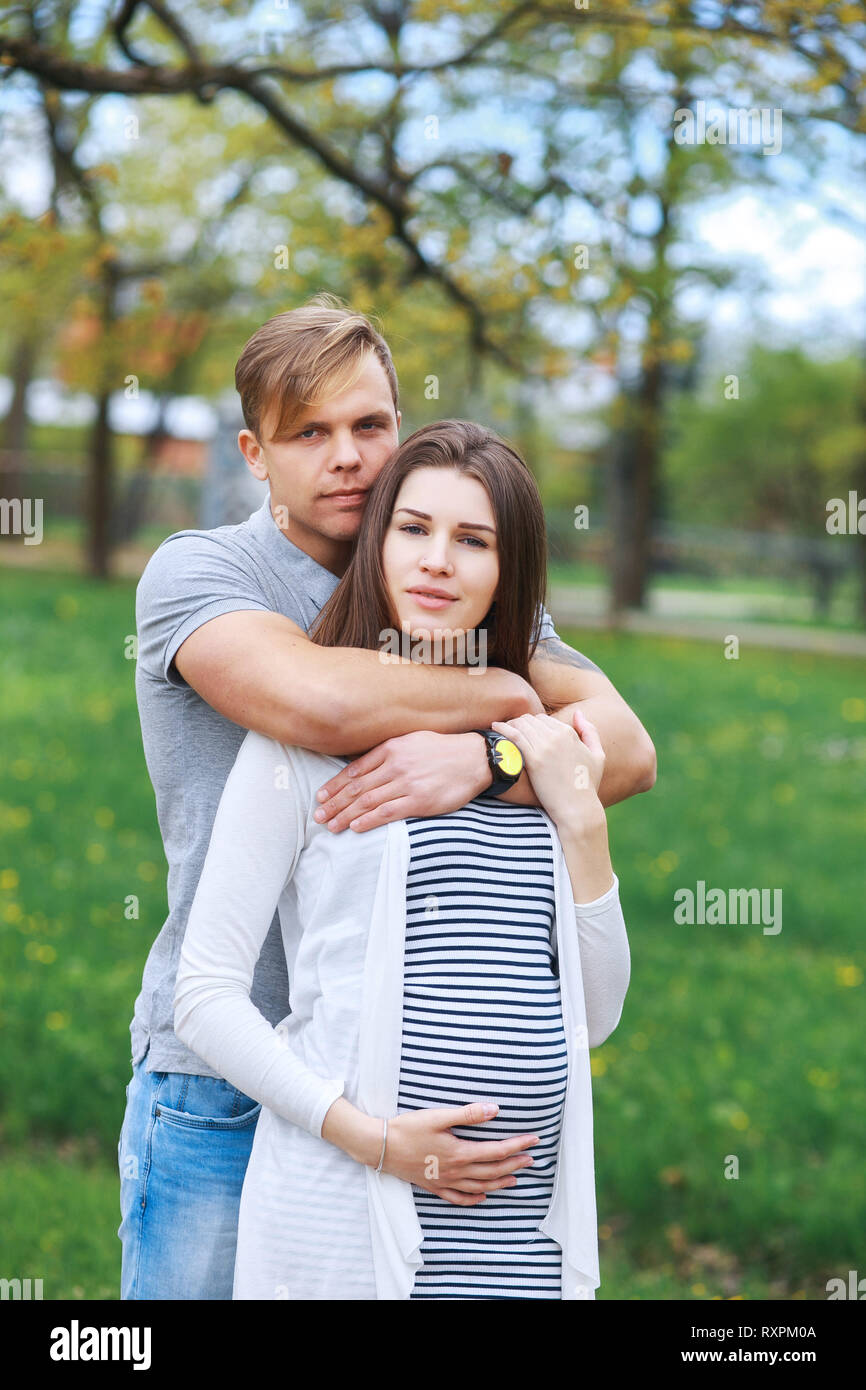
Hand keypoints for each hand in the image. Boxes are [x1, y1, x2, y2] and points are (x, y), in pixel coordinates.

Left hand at [313, 730, 489, 831]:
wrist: (473, 759)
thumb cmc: (441, 750)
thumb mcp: (411, 741)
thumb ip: (386, 752)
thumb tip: (360, 766)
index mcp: (391, 748)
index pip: (354, 769)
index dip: (335, 785)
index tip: (321, 796)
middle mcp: (396, 765)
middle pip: (357, 787)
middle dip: (334, 803)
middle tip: (318, 815)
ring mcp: (407, 783)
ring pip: (368, 801)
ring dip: (346, 815)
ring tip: (331, 825)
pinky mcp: (420, 800)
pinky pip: (388, 812)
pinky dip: (369, 820)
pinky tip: (355, 827)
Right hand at [382, 1102, 540, 1205]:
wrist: (381, 1147)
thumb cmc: (408, 1128)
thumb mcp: (438, 1117)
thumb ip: (468, 1114)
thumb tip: (495, 1110)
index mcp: (460, 1153)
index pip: (497, 1151)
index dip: (518, 1145)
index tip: (534, 1140)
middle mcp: (456, 1171)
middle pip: (493, 1171)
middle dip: (515, 1164)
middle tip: (532, 1159)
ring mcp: (445, 1182)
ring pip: (480, 1187)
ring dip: (500, 1182)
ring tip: (516, 1179)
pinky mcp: (434, 1186)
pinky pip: (459, 1198)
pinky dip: (474, 1199)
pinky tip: (482, 1196)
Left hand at [490, 707, 605, 829]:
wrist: (578, 809)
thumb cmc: (587, 785)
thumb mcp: (597, 755)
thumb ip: (589, 731)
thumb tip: (578, 713)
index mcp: (569, 733)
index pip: (544, 719)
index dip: (532, 723)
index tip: (522, 729)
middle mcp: (557, 736)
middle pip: (531, 720)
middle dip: (519, 722)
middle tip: (508, 728)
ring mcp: (545, 748)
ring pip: (521, 725)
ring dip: (509, 724)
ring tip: (499, 728)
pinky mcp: (534, 760)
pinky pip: (514, 736)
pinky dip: (502, 729)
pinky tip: (493, 727)